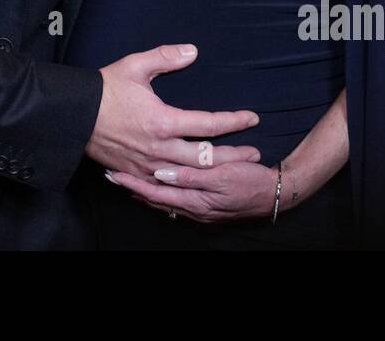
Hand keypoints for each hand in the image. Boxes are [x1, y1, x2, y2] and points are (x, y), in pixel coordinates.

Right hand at [85, 44, 260, 181]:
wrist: (73, 115)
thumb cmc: (104, 89)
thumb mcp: (135, 66)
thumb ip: (166, 57)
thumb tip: (193, 51)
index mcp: (163, 121)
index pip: (209, 125)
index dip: (234, 121)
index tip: (252, 118)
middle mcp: (159, 148)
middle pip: (206, 159)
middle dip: (234, 156)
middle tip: (254, 154)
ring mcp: (148, 165)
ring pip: (189, 177)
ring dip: (214, 174)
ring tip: (233, 170)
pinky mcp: (136, 173)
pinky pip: (167, 186)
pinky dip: (186, 186)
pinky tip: (197, 185)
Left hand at [107, 160, 281, 222]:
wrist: (273, 195)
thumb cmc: (250, 181)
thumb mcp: (222, 176)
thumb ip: (192, 176)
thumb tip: (163, 173)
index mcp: (194, 200)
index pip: (156, 193)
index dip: (134, 184)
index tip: (114, 174)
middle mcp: (193, 209)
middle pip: (156, 200)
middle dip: (133, 188)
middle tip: (112, 175)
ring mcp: (199, 210)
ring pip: (164, 202)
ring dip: (145, 192)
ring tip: (126, 181)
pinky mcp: (205, 208)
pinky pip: (175, 203)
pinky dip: (160, 195)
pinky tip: (155, 187)